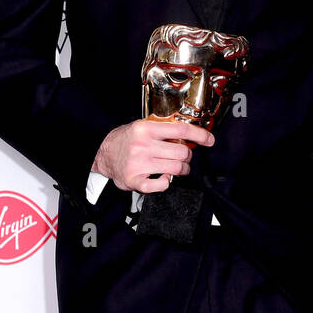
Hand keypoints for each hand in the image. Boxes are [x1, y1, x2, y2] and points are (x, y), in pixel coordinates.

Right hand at [92, 119, 214, 192]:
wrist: (102, 153)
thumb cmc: (126, 140)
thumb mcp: (143, 127)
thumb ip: (164, 129)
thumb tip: (191, 135)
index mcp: (147, 129)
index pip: (181, 130)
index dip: (200, 135)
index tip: (210, 140)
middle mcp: (143, 145)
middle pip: (183, 152)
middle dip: (188, 157)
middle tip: (183, 158)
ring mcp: (139, 163)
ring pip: (177, 169)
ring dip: (182, 170)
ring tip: (175, 168)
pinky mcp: (135, 180)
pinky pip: (162, 185)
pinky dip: (166, 183)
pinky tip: (162, 178)